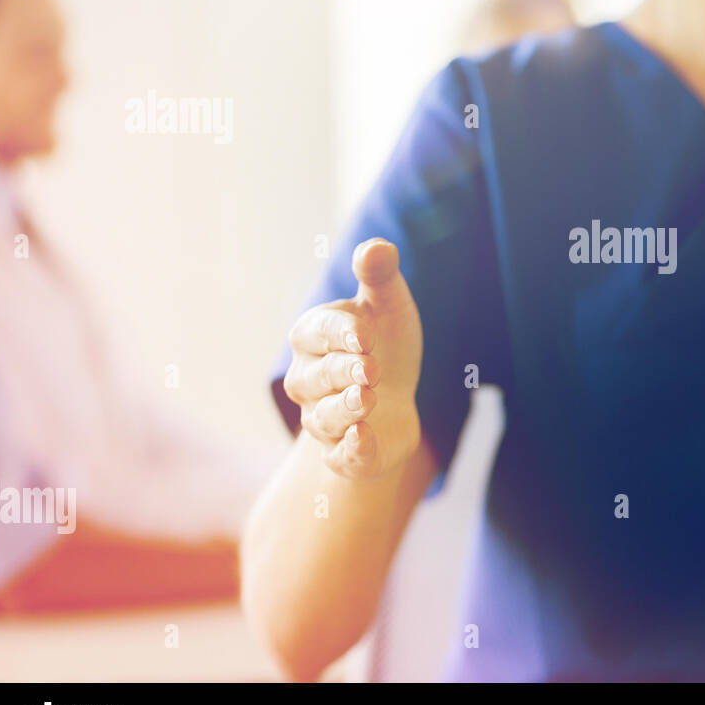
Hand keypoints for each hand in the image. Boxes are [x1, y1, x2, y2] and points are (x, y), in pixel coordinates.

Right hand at [283, 239, 422, 478]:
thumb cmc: (385, 343)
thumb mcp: (388, 304)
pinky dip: (349, 451)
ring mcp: (323, 419)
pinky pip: (339, 457)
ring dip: (344, 409)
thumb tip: (376, 247)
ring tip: (369, 398)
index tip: (366, 333)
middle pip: (316, 377)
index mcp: (313, 337)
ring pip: (323, 418)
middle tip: (371, 368)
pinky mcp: (344, 453)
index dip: (340, 332)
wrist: (396, 397)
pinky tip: (363, 440)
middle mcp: (308, 381)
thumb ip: (379, 276)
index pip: (317, 332)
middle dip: (343, 372)